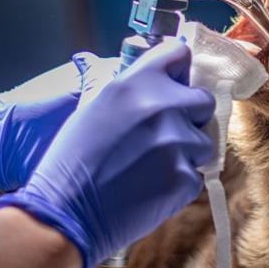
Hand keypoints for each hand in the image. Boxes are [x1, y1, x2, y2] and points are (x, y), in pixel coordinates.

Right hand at [0, 42, 215, 267]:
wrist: (65, 214)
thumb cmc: (72, 161)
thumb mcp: (94, 107)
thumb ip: (129, 89)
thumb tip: (132, 73)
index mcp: (136, 81)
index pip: (179, 53)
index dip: (180, 70)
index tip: (177, 83)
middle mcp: (161, 105)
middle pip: (203, 101)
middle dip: (191, 118)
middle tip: (163, 137)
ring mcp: (176, 141)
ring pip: (204, 143)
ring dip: (185, 155)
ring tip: (149, 168)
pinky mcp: (184, 176)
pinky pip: (195, 176)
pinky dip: (177, 185)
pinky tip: (149, 190)